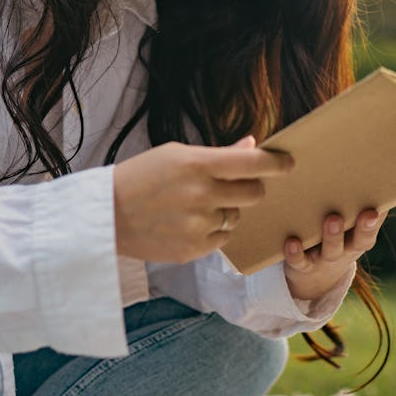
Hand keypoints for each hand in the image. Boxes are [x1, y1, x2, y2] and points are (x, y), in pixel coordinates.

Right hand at [113, 136, 293, 263]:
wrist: (107, 215)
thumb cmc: (141, 177)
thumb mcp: (176, 155)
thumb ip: (218, 154)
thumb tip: (253, 146)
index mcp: (198, 165)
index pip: (253, 163)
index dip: (276, 162)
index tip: (288, 162)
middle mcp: (202, 195)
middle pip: (253, 192)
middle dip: (251, 187)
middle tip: (236, 184)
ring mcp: (199, 225)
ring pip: (236, 216)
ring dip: (227, 209)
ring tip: (197, 205)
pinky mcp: (194, 250)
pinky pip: (222, 238)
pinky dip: (213, 230)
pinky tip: (189, 222)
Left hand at [283, 208, 386, 300]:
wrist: (314, 278)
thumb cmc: (335, 237)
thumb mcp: (348, 226)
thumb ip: (356, 203)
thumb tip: (369, 169)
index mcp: (358, 239)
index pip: (371, 230)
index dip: (374, 222)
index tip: (376, 209)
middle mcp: (346, 251)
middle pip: (357, 242)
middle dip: (362, 228)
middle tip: (366, 213)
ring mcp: (324, 259)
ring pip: (331, 250)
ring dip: (333, 236)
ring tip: (332, 219)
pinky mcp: (303, 266)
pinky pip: (300, 262)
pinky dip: (296, 253)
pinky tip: (292, 241)